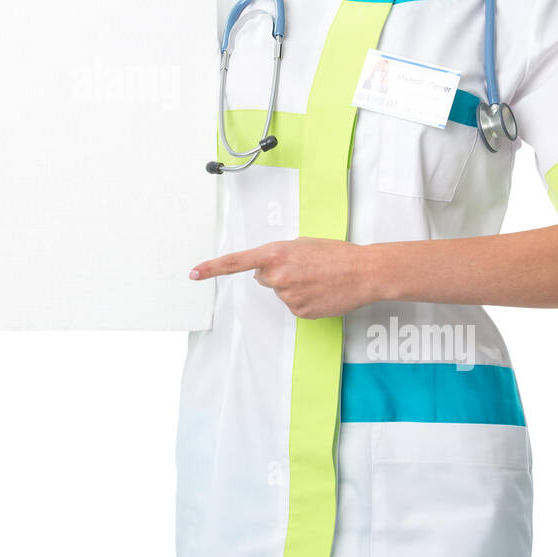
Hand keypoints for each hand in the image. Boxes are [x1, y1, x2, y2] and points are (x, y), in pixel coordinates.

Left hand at [188, 237, 373, 320]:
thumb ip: (277, 255)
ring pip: (280, 293)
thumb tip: (265, 271)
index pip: (236, 262)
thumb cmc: (336, 254)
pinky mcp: (300, 312)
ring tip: (317, 278)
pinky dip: (304, 299)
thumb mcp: (301, 244)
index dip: (212, 268)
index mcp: (276, 254)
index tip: (193, 274)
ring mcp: (288, 296)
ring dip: (294, 286)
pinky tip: (320, 292)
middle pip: (264, 278)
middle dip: (278, 273)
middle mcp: (277, 276)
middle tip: (304, 267)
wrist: (363, 272)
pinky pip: (293, 305)